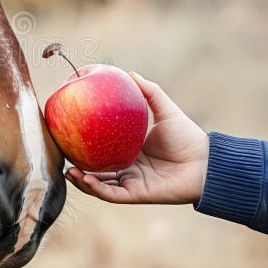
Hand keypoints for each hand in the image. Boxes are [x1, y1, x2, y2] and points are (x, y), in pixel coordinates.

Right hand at [65, 72, 208, 203]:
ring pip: (100, 185)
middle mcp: (128, 168)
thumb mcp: (166, 110)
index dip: (85, 146)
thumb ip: (150, 92)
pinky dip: (96, 188)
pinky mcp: (136, 194)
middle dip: (78, 167)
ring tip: (68, 171)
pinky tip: (85, 179)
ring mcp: (131, 183)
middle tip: (62, 154)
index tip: (70, 133)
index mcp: (131, 151)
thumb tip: (130, 73)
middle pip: (96, 170)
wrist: (205, 163)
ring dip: (82, 181)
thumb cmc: (188, 137)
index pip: (103, 150)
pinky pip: (111, 193)